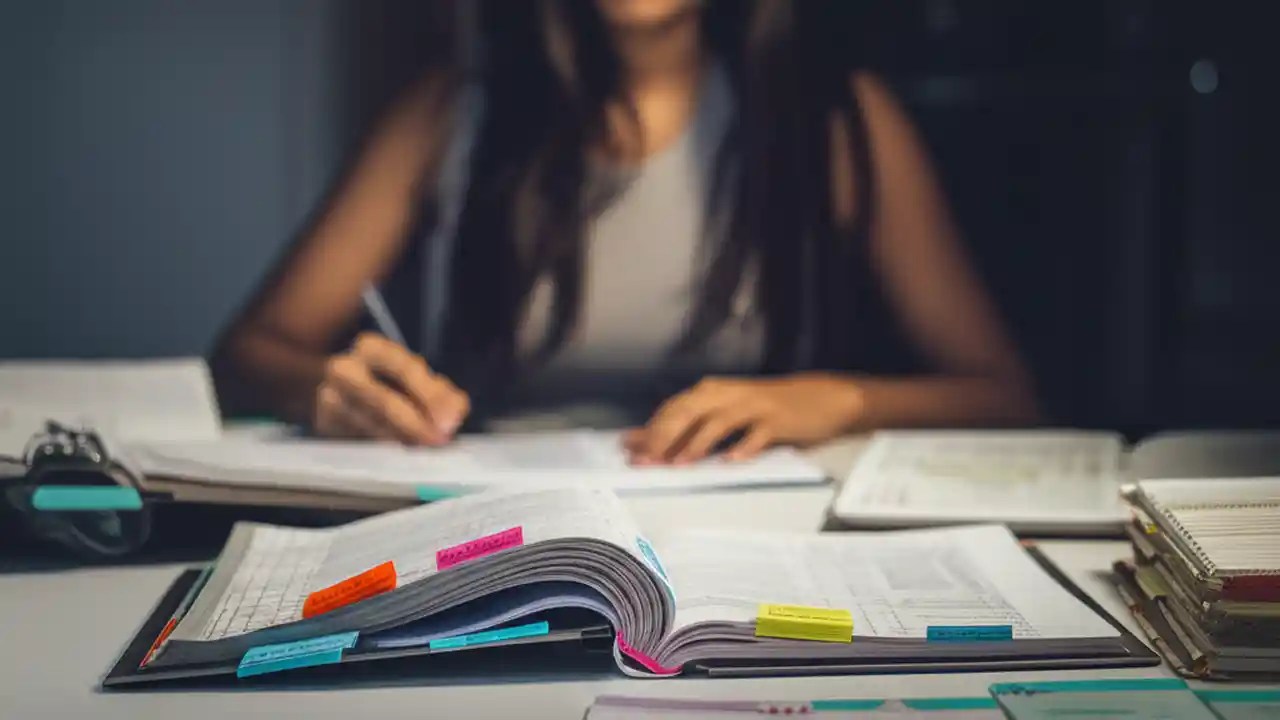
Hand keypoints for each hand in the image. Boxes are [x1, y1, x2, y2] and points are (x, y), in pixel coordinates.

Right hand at [313, 332, 469, 444]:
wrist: (327, 387)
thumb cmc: (383, 379)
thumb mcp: (411, 374)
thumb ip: (438, 390)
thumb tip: (454, 414)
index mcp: (372, 348)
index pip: (405, 369)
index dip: (430, 396)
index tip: (451, 422)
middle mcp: (345, 370)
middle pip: (384, 402)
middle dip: (416, 425)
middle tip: (440, 442)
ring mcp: (329, 400)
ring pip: (374, 427)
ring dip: (404, 441)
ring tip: (428, 450)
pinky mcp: (324, 427)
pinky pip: (361, 442)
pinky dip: (387, 450)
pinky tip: (404, 455)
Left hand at [625, 374, 864, 464]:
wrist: (821, 397)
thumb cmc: (767, 408)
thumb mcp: (728, 411)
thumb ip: (694, 425)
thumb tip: (654, 443)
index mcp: (713, 392)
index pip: (674, 409)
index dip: (650, 429)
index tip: (629, 450)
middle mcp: (729, 394)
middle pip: (689, 412)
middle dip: (664, 437)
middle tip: (645, 460)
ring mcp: (754, 406)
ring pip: (719, 422)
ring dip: (697, 443)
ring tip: (679, 464)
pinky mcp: (777, 419)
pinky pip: (757, 434)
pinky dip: (744, 447)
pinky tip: (732, 461)